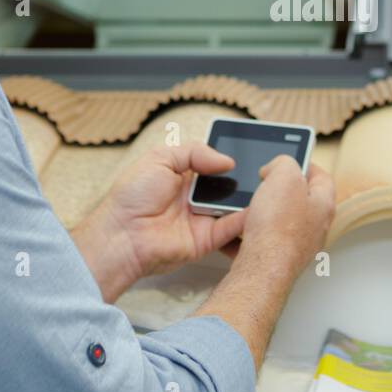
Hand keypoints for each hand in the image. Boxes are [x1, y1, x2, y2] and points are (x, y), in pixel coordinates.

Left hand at [77, 144, 248, 292]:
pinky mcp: (207, 240)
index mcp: (184, 176)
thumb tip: (228, 161)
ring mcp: (203, 218)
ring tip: (269, 187)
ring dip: (250, 198)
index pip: (215, 164)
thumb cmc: (132, 196)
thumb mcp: (159, 158)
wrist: (122, 234)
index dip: (232, 159)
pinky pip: (232, 228)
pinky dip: (246, 218)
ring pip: (236, 207)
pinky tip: (259, 207)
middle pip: (230, 186)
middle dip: (246, 179)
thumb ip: (194, 152)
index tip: (253, 151)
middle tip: (265, 170)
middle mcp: (196, 197)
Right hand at [234, 155, 334, 277]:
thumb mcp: (284, 176)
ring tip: (246, 208)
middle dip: (278, 190)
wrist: (262, 270)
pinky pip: (261, 242)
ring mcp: (296, 246)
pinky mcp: (276, 260)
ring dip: (261, 213)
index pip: (322, 178)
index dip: (305, 165)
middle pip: (299, 201)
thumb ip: (284, 163)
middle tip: (263, 183)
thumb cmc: (277, 229)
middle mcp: (314, 228)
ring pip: (278, 222)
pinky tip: (236, 233)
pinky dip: (247, 235)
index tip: (290, 161)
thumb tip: (276, 167)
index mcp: (323, 205)